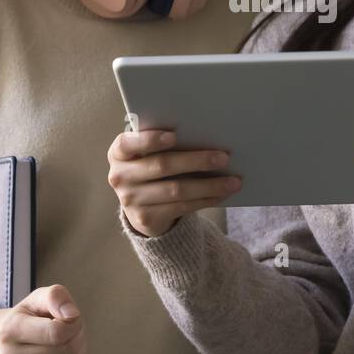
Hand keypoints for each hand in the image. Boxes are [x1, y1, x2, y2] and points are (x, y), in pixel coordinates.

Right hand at [0, 284, 85, 353]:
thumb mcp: (39, 298)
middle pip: (67, 351)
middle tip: (71, 331)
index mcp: (9, 330)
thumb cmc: (30, 318)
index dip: (74, 323)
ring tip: (69, 343)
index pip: (57, 333)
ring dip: (80, 353)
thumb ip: (56, 296)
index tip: (70, 318)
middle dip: (78, 337)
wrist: (9, 345)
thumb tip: (72, 316)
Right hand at [107, 128, 242, 237]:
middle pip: (162, 166)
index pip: (128, 143)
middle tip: (224, 157)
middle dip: (196, 161)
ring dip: (209, 185)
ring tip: (234, 181)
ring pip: (176, 190)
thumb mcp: (149, 152)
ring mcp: (131, 200)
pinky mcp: (146, 218)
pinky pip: (181, 207)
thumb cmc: (151, 166)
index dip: (150, 140)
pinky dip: (205, 199)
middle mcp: (120, 176)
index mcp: (119, 152)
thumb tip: (206, 135)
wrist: (141, 204)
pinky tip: (222, 194)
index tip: (174, 136)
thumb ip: (165, 143)